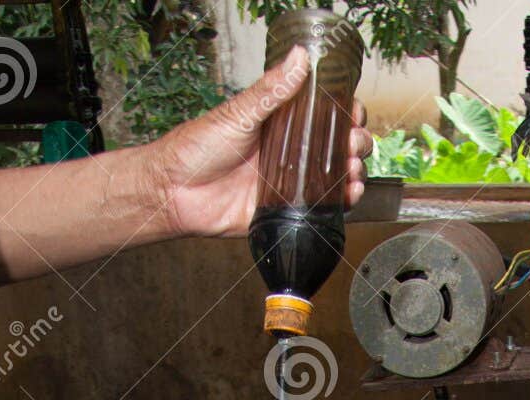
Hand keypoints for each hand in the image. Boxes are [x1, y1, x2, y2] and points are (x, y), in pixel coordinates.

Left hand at [144, 48, 371, 239]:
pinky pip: (320, 208)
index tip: (353, 110)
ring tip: (353, 168)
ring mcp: (289, 182)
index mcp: (279, 123)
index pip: (321, 113)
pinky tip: (349, 194)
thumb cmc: (197, 149)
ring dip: (352, 171)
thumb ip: (270, 90)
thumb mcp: (237, 113)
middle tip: (352, 142)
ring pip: (333, 176)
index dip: (343, 111)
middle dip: (354, 142)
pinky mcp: (285, 210)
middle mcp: (288, 151)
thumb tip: (298, 59)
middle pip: (335, 145)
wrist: (175, 192)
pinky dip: (341, 202)